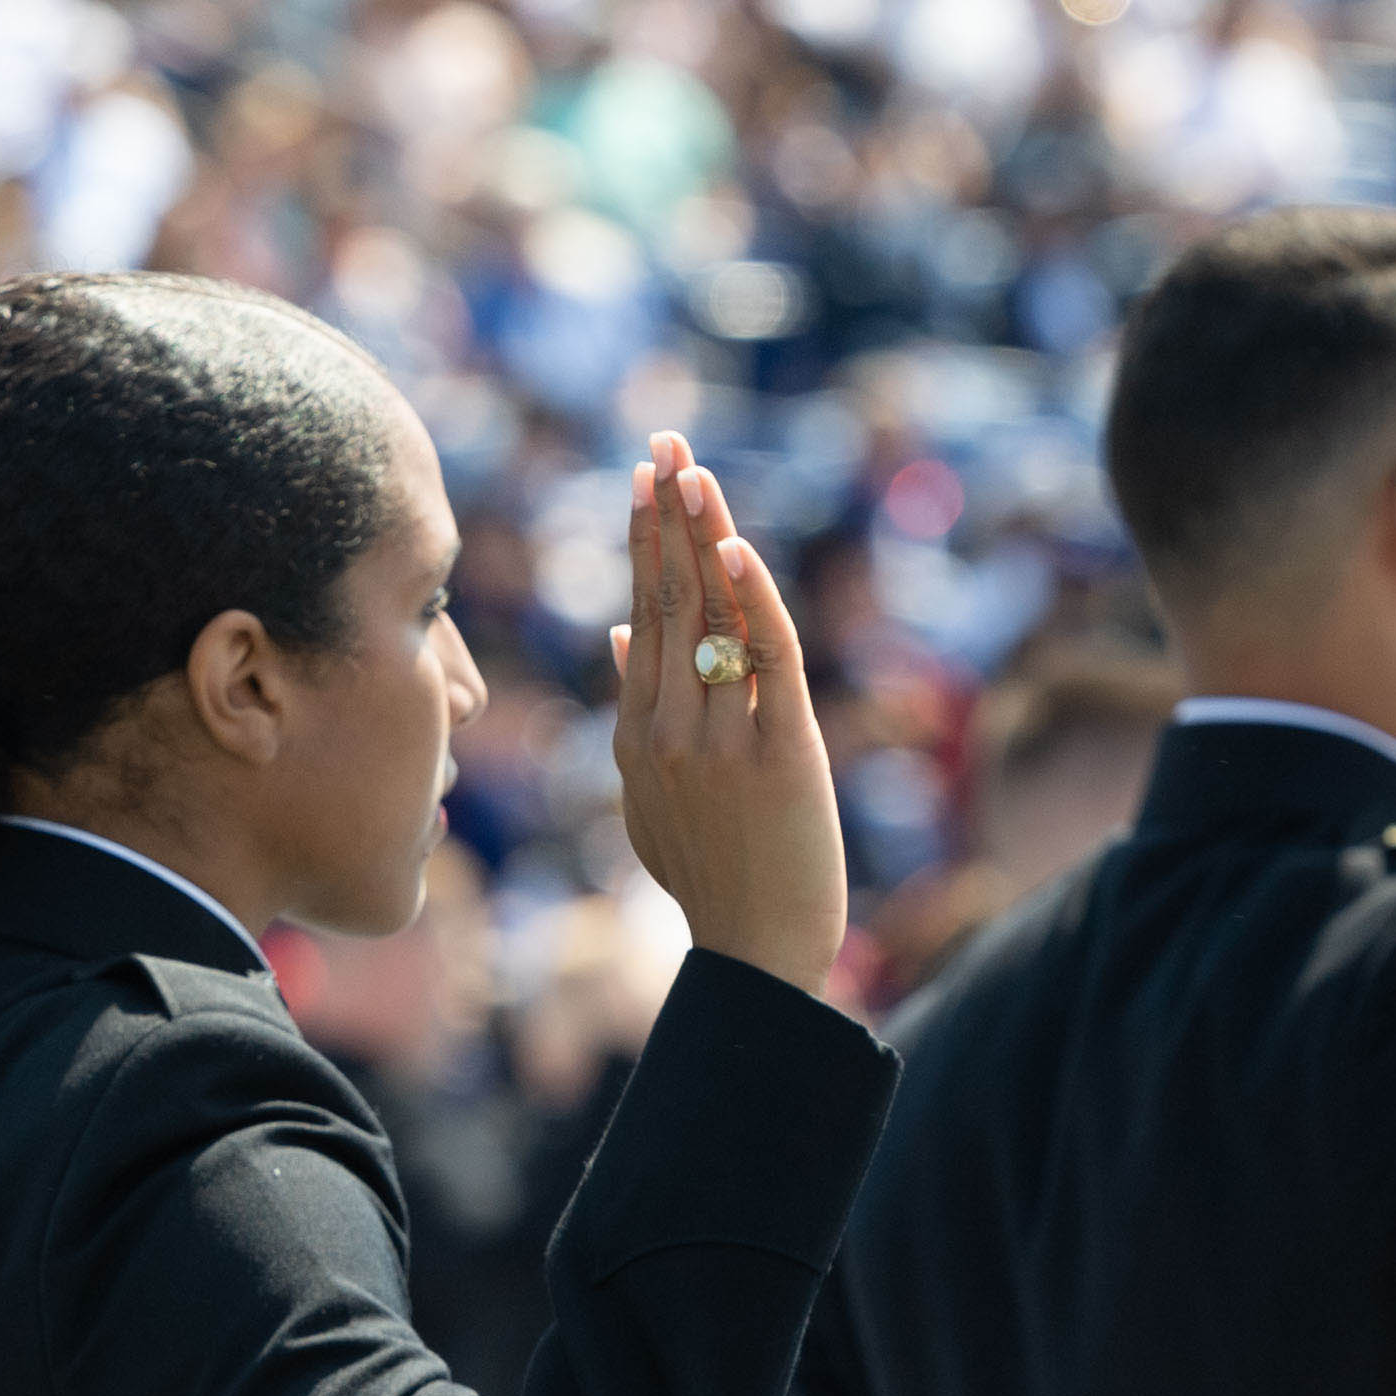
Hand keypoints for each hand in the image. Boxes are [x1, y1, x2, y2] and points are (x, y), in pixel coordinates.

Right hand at [602, 432, 848, 995]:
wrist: (758, 953)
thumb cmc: (715, 877)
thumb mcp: (652, 795)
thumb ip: (636, 713)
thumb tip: (620, 632)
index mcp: (636, 734)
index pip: (641, 614)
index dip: (644, 539)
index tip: (645, 476)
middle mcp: (665, 729)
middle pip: (666, 599)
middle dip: (665, 514)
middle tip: (666, 441)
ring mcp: (716, 741)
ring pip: (708, 618)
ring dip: (702, 534)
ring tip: (694, 466)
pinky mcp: (776, 755)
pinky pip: (765, 660)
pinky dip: (751, 600)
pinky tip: (737, 547)